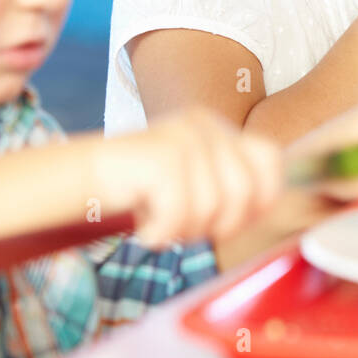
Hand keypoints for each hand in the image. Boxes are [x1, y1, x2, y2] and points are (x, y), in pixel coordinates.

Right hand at [93, 110, 282, 247]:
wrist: (82, 179)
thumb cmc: (143, 193)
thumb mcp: (198, 184)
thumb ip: (234, 187)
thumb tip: (276, 205)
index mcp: (221, 128)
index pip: (270, 159)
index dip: (262, 199)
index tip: (232, 222)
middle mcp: (206, 124)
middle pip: (247, 191)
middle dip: (221, 226)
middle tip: (188, 229)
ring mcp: (184, 136)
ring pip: (214, 207)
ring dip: (186, 232)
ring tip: (162, 225)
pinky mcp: (162, 154)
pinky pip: (181, 213)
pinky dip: (162, 233)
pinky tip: (146, 229)